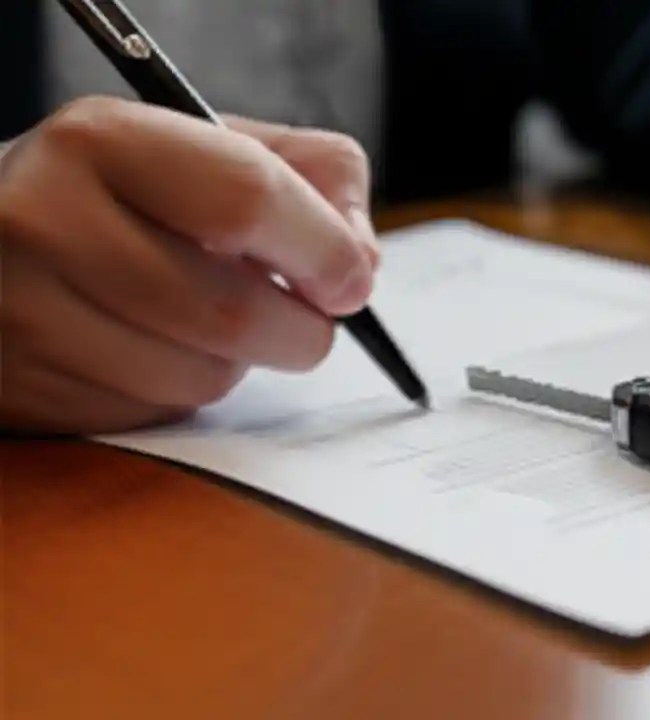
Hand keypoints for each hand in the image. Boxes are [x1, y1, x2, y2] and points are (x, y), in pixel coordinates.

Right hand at [0, 97, 379, 434]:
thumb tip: (362, 260)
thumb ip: (311, 176)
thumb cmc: (125, 192)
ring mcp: (24, 313)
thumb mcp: (209, 146)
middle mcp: (45, 220)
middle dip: (300, 330)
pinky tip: (152, 348)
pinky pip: (154, 416)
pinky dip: (180, 393)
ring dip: (237, 364)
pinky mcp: (23, 390)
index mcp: (103, 140)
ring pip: (200, 379)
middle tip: (305, 319)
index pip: (248, 199)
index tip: (351, 281)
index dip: (324, 249)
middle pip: (233, 311)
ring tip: (204, 319)